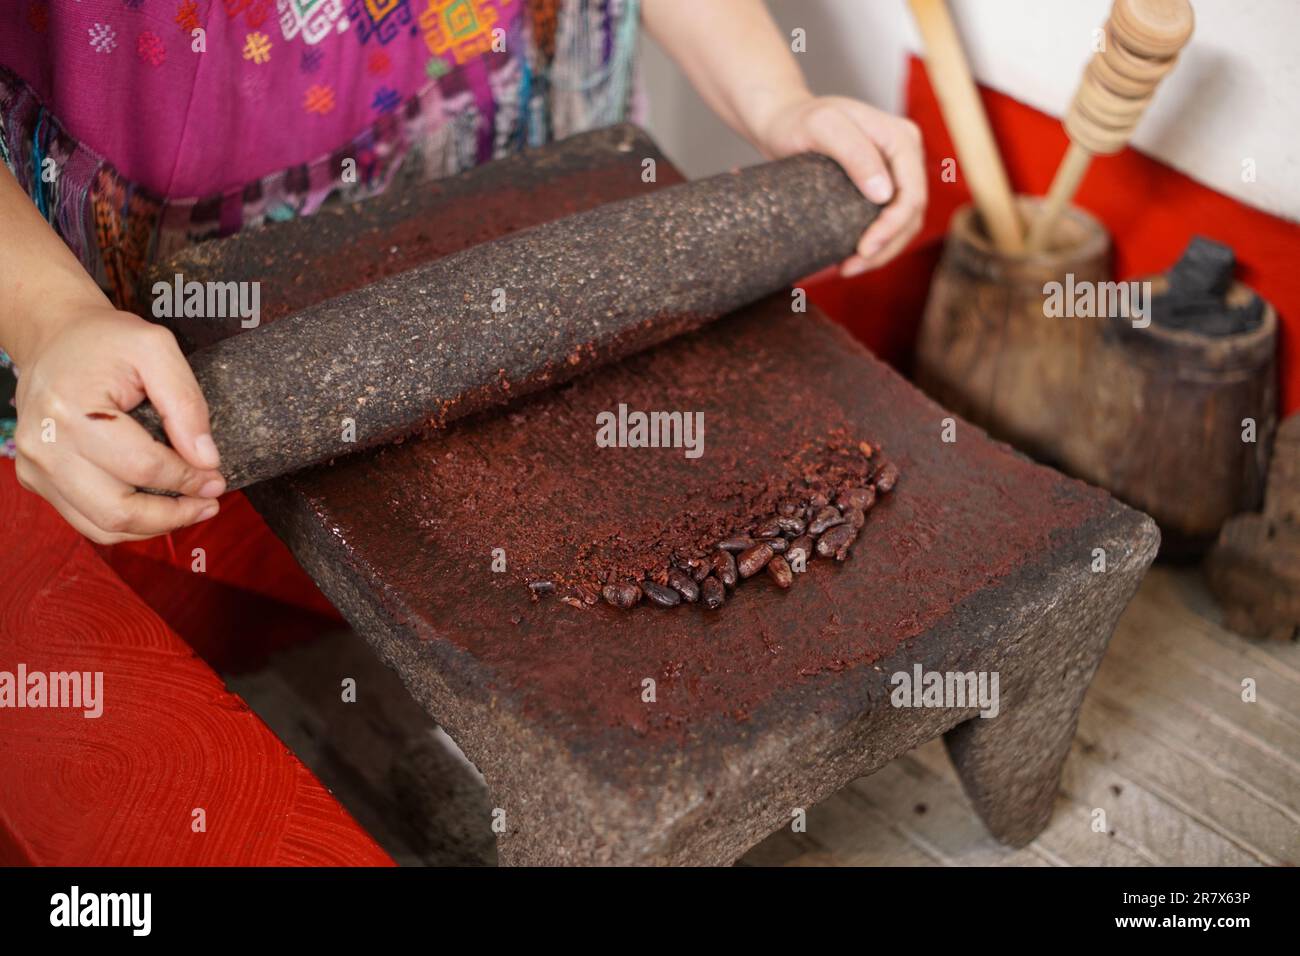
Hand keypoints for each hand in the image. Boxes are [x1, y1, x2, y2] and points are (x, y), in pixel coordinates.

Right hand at [12, 302, 224, 542]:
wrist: (55, 337)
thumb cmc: (107, 340)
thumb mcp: (156, 349)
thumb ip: (185, 403)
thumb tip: (207, 460)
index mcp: (71, 410)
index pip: (142, 466)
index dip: (188, 479)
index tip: (217, 477)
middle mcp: (45, 446)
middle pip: (118, 509)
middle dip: (174, 514)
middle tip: (210, 502)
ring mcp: (36, 467)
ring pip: (102, 526)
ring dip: (154, 526)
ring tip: (191, 509)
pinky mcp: (36, 479)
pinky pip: (87, 521)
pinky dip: (128, 523)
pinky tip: (158, 509)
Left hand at [754, 94, 927, 275]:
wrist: (784, 121)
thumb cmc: (799, 120)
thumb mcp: (824, 127)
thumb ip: (855, 153)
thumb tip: (884, 194)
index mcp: (901, 138)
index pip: (912, 193)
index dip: (892, 227)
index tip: (863, 249)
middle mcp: (906, 155)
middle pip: (912, 213)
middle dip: (887, 245)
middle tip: (851, 267)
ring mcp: (895, 172)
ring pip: (903, 223)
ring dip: (882, 251)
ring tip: (848, 268)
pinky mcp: (881, 187)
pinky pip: (888, 222)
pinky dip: (874, 243)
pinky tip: (849, 258)